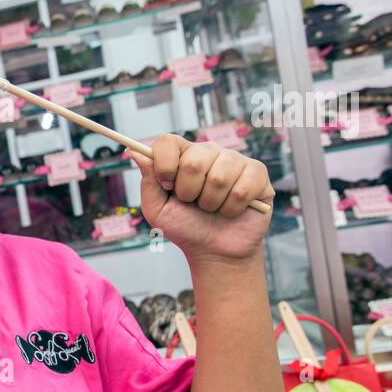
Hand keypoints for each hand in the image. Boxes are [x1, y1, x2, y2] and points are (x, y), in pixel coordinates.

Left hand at [129, 135, 273, 261]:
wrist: (214, 250)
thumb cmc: (185, 226)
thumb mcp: (157, 209)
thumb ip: (148, 180)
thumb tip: (134, 152)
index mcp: (182, 155)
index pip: (167, 142)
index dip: (164, 165)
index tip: (166, 187)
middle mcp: (208, 152)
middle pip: (193, 161)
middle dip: (188, 193)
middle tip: (193, 203)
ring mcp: (235, 160)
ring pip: (219, 177)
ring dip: (211, 203)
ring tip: (212, 208)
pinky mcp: (257, 173)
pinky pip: (242, 188)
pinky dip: (232, 208)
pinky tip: (232, 210)